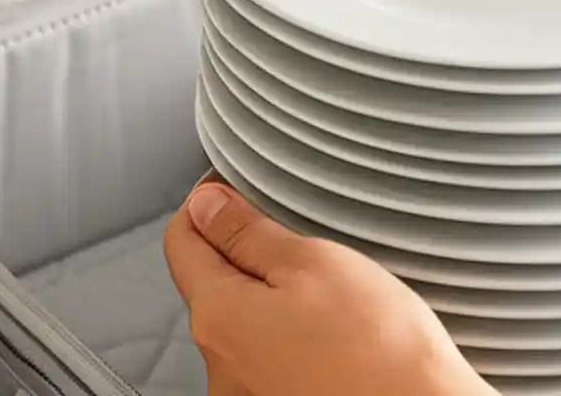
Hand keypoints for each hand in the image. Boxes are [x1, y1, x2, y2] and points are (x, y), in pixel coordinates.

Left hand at [164, 181, 496, 395]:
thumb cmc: (379, 345)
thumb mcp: (313, 262)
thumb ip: (249, 233)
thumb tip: (207, 205)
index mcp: (218, 316)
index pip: (181, 240)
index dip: (209, 202)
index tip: (239, 186)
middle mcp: (219, 365)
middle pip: (214, 284)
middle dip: (250, 253)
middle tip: (306, 241)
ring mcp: (246, 392)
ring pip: (246, 322)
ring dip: (276, 299)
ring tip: (334, 295)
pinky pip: (272, 356)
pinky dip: (296, 336)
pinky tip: (338, 335)